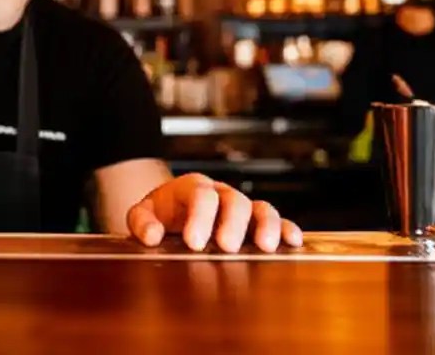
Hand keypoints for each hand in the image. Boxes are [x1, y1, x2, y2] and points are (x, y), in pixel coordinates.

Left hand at [126, 173, 303, 253]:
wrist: (173, 214)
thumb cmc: (160, 215)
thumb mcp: (143, 215)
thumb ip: (142, 222)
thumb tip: (151, 236)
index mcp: (192, 187)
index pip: (200, 195)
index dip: (199, 217)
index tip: (194, 242)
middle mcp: (220, 193)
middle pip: (233, 201)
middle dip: (232, 224)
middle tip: (226, 246)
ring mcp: (241, 207)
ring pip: (260, 208)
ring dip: (266, 226)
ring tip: (265, 246)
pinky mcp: (257, 222)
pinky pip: (277, 221)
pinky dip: (286, 229)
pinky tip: (292, 242)